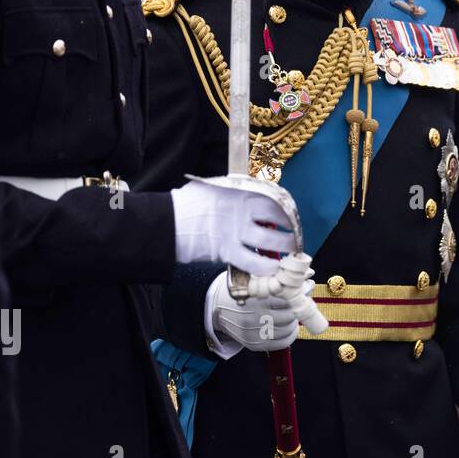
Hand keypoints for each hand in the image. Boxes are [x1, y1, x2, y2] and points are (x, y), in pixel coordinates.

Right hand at [171, 178, 295, 276]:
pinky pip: (253, 261)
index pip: (274, 197)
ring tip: (291, 254)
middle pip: (278, 217)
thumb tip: (249, 194)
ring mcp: (235, 229)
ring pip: (271, 240)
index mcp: (240, 191)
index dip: (286, 209)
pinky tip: (273, 269)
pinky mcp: (226, 249)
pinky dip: (266, 266)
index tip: (291, 218)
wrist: (164, 223)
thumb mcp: (211, 188)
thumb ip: (232, 191)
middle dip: (291, 229)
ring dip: (285, 248)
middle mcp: (241, 208)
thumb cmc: (186, 205)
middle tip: (295, 237)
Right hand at [208, 271, 313, 352]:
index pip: (286, 296)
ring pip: (288, 329)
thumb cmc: (242, 290)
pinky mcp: (254, 345)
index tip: (307, 286)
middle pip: (290, 314)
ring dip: (295, 321)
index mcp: (254, 297)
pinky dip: (290, 333)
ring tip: (293, 312)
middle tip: (303, 300)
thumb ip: (281, 275)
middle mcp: (253, 316)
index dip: (301, 291)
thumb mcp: (257, 277)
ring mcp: (253, 333)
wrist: (216, 308)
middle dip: (300, 307)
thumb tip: (310, 272)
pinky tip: (288, 325)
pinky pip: (282, 342)